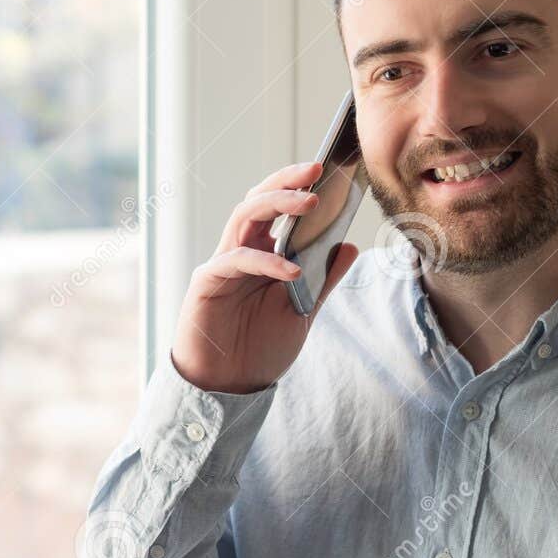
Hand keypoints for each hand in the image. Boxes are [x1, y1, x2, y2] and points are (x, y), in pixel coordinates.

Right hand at [170, 160, 359, 393]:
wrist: (229, 388)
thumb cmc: (259, 350)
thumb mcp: (302, 313)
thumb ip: (322, 280)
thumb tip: (349, 245)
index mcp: (263, 255)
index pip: (278, 210)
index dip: (298, 187)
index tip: (330, 170)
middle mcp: (241, 252)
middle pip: (258, 201)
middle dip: (286, 181)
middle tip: (316, 168)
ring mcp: (222, 265)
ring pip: (243, 216)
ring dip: (277, 204)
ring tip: (311, 202)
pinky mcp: (208, 283)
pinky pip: (236, 260)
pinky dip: (266, 262)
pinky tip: (292, 272)